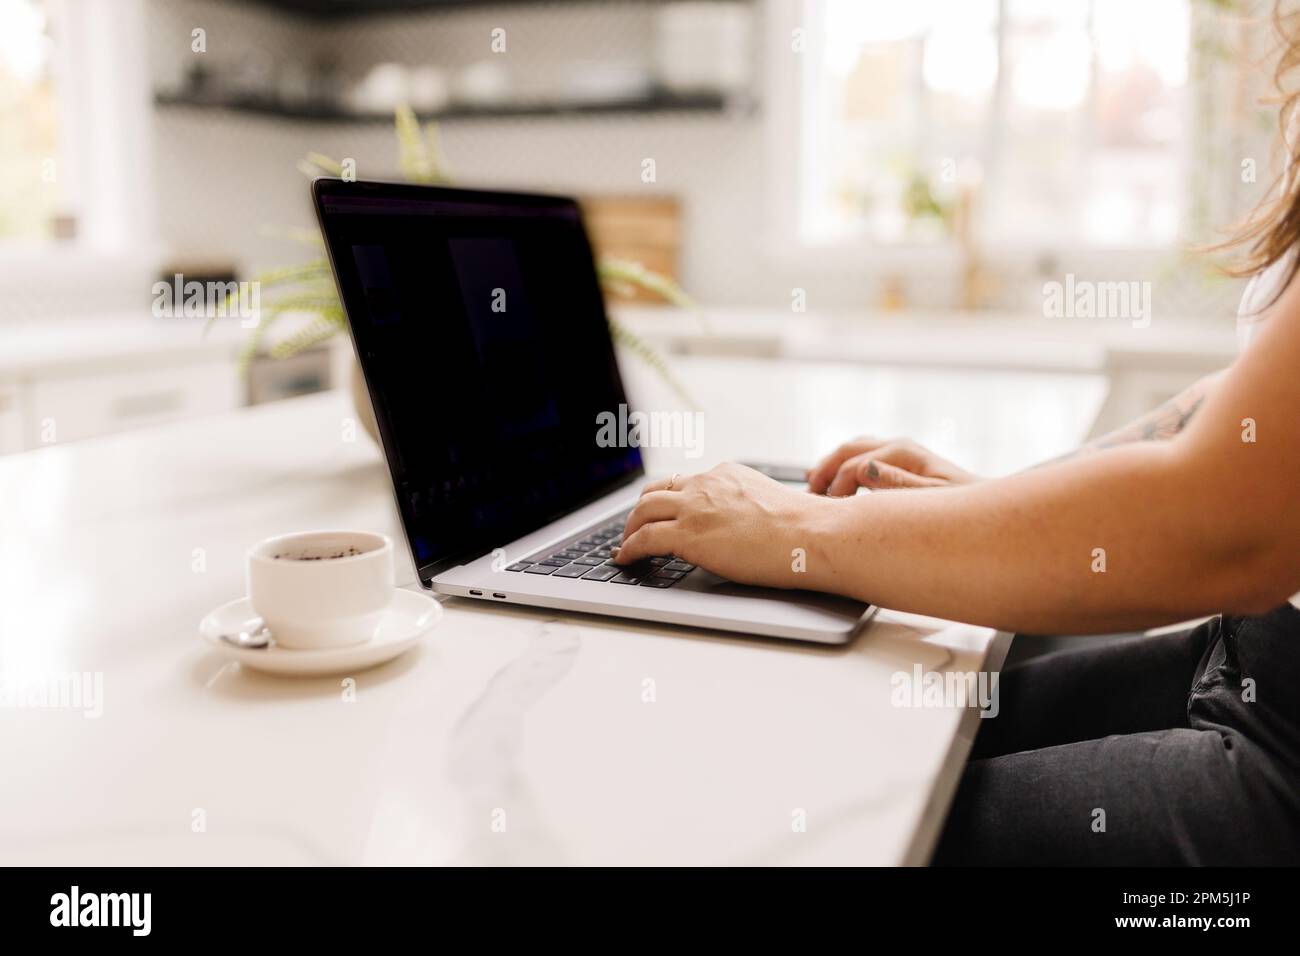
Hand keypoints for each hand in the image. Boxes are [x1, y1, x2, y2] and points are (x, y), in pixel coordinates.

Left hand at [614, 462, 834, 588]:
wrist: (811, 535)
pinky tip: (625, 558)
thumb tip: (745, 526)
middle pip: (656, 490)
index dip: (668, 498)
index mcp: (727, 474)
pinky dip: (628, 549)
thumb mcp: (768, 502)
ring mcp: (694, 507)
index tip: (662, 510)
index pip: (685, 482)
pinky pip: (644, 539)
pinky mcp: (688, 534)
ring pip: (643, 510)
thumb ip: (746, 507)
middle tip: (635, 526)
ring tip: (625, 544)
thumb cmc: (804, 528)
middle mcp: (706, 484)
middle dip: (641, 510)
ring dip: (630, 528)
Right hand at [807, 436, 979, 494]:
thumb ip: (898, 485)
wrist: (987, 511)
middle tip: (809, 494)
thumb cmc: (961, 509)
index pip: (854, 465)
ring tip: (816, 488)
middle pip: (848, 448)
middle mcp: (900, 447)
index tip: (829, 511)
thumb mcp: (931, 502)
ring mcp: (900, 452)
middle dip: (825, 470)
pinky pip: (863, 456)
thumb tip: (865, 471)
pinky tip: (837, 484)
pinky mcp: (901, 462)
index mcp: (903, 453)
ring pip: (853, 448)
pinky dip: (845, 467)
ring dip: (832, 466)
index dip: (836, 487)